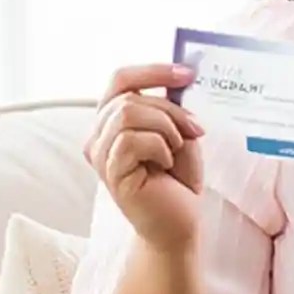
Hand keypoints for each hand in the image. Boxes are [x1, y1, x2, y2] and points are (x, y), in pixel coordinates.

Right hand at [83, 64, 204, 250]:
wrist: (179, 222)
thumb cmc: (177, 180)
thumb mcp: (179, 134)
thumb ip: (171, 109)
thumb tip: (180, 79)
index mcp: (113, 121)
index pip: (120, 79)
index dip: (153, 71)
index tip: (188, 72)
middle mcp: (99, 135)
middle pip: (127, 95)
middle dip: (169, 108)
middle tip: (194, 129)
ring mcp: (100, 154)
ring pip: (127, 112)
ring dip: (165, 126)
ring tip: (176, 148)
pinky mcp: (109, 172)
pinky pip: (132, 139)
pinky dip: (159, 146)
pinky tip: (165, 165)